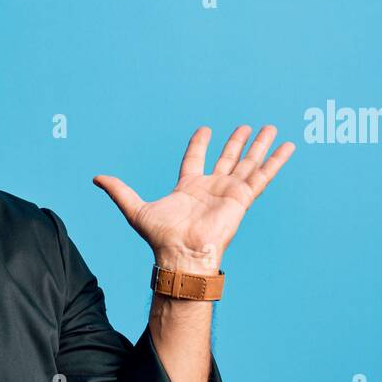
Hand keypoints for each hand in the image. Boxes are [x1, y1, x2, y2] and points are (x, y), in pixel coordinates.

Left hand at [93, 124, 293, 273]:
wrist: (181, 253)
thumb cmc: (160, 237)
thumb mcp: (135, 208)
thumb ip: (119, 191)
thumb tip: (95, 178)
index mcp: (188, 188)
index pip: (195, 159)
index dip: (200, 144)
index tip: (205, 129)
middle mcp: (211, 188)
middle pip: (227, 159)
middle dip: (237, 143)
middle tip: (247, 127)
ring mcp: (228, 192)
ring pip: (247, 164)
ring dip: (259, 147)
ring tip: (270, 129)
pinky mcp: (242, 198)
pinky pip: (262, 176)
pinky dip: (275, 161)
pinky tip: (287, 147)